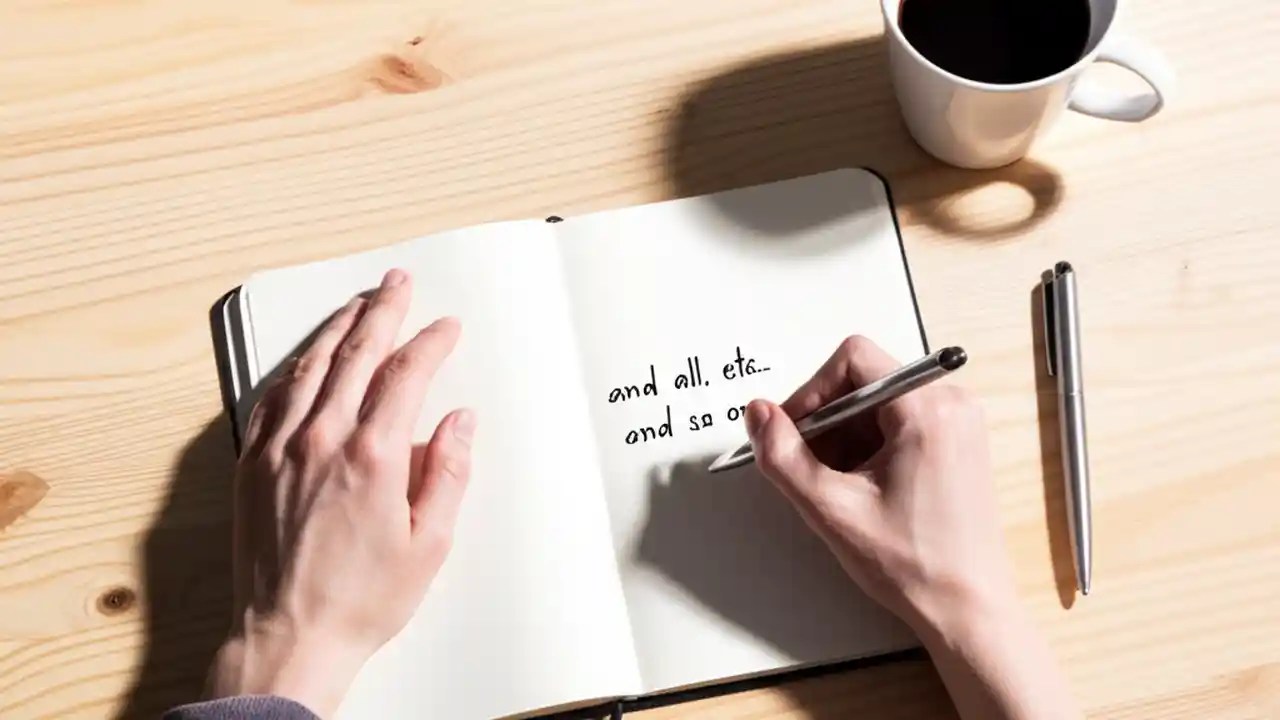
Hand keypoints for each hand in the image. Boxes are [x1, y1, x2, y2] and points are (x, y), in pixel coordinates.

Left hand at [210, 269, 473, 717]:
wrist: (289, 637)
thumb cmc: (360, 599)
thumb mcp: (429, 543)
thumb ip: (447, 473)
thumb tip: (458, 422)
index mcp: (372, 458)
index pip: (405, 374)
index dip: (429, 342)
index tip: (444, 327)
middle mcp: (321, 441)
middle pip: (355, 353)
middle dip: (382, 311)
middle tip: (398, 284)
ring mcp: (280, 449)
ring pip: (311, 366)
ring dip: (338, 328)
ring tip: (358, 304)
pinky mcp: (252, 464)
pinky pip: (274, 397)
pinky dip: (296, 367)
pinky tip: (308, 358)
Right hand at [745, 336, 1013, 629]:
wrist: (966, 609)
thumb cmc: (916, 564)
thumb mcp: (831, 508)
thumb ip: (783, 456)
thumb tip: (758, 413)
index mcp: (928, 410)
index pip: (853, 359)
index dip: (811, 391)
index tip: (793, 432)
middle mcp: (951, 405)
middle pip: (864, 381)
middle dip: (827, 422)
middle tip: (811, 469)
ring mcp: (958, 424)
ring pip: (877, 404)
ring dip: (844, 438)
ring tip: (838, 488)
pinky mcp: (956, 443)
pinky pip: (898, 423)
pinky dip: (867, 448)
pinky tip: (860, 489)